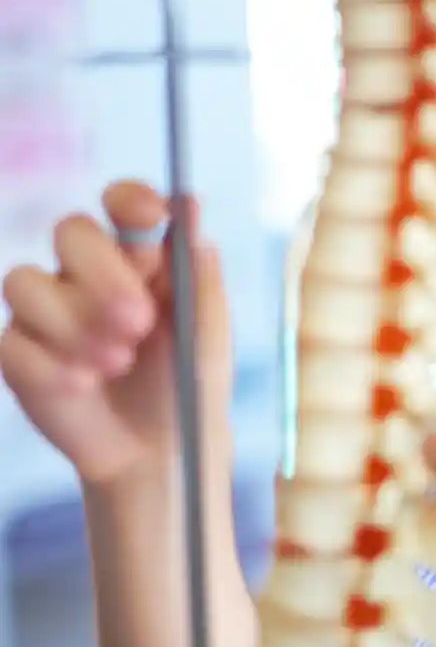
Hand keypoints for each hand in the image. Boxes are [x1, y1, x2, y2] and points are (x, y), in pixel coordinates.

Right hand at [0, 180, 231, 485]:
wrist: (161, 448)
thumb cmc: (189, 379)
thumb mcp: (205, 328)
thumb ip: (196, 270)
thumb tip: (188, 204)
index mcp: (140, 256)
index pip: (122, 204)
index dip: (130, 199)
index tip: (152, 215)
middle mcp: (86, 272)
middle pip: (70, 232)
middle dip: (103, 273)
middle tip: (138, 322)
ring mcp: (44, 309)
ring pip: (25, 282)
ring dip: (74, 324)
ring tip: (118, 363)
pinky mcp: (17, 351)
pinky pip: (11, 341)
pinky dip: (51, 366)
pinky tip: (83, 386)